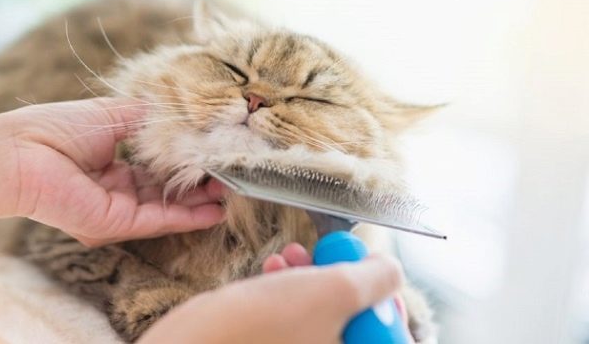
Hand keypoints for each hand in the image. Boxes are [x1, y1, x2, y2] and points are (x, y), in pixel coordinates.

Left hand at [0, 97, 224, 304]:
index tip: (214, 150)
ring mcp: (118, 207)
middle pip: (167, 187)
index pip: (158, 163)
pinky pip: (160, 220)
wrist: (19, 154)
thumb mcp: (112, 114)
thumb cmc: (57, 127)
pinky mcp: (117, 223)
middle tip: (232, 172)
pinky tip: (215, 210)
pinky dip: (189, 216)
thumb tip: (184, 116)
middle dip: (199, 181)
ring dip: (200, 200)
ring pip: (169, 205)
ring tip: (232, 189)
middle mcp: (117, 187)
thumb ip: (149, 118)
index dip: (186, 158)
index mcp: (111, 161)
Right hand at [264, 243, 415, 341]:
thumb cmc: (261, 327)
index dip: (387, 303)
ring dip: (311, 276)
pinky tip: (274, 266)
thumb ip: (377, 278)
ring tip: (292, 254)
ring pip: (322, 313)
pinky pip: (294, 316)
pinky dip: (288, 287)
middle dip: (341, 280)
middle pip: (357, 321)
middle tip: (327, 256)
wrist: (195, 343)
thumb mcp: (335, 290)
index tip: (371, 275)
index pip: (393, 337)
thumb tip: (388, 269)